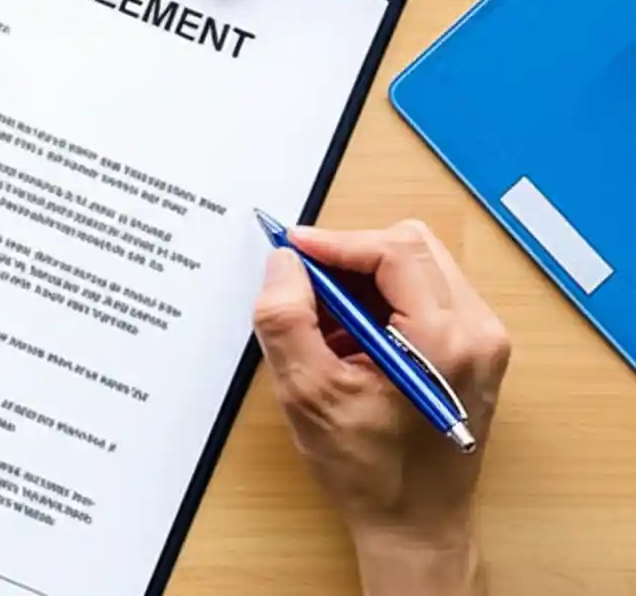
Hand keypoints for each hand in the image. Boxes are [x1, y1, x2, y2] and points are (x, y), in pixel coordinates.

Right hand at [252, 220, 509, 595]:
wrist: (416, 524)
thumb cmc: (368, 472)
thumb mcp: (308, 395)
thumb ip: (287, 321)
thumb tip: (283, 264)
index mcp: (446, 342)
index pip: (394, 251)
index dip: (335, 242)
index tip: (291, 248)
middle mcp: (478, 331)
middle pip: (411, 248)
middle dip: (350, 256)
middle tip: (304, 283)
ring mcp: (483, 338)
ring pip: (418, 266)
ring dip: (363, 280)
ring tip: (325, 322)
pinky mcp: (475, 347)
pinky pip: (425, 294)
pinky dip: (381, 300)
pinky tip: (351, 338)